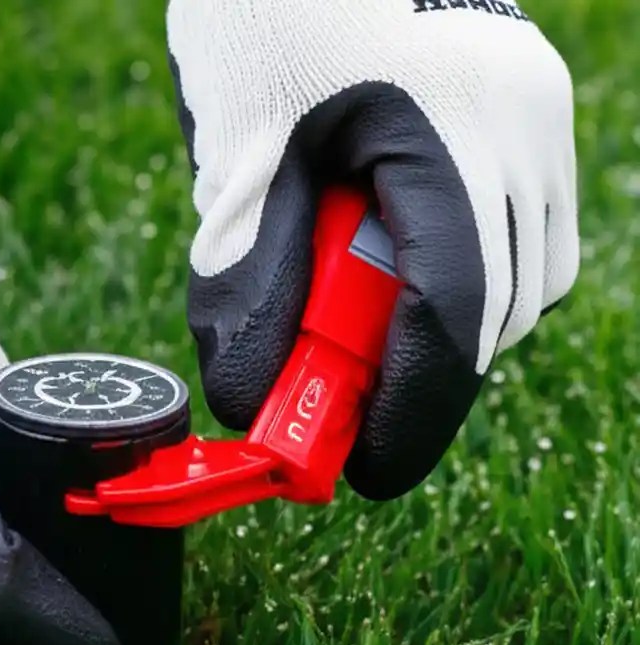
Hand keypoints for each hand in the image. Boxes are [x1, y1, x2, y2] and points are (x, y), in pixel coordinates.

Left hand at [166, 0, 578, 498]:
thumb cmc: (258, 23)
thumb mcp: (236, 157)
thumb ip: (245, 281)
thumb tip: (254, 400)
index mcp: (444, 126)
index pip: (451, 310)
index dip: (410, 410)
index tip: (364, 470)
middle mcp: (519, 119)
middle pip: (496, 307)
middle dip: (419, 378)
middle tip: (340, 410)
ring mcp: (539, 107)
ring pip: (526, 277)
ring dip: (449, 329)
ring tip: (361, 330)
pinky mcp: (534, 104)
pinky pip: (528, 228)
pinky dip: (470, 274)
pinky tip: (401, 268)